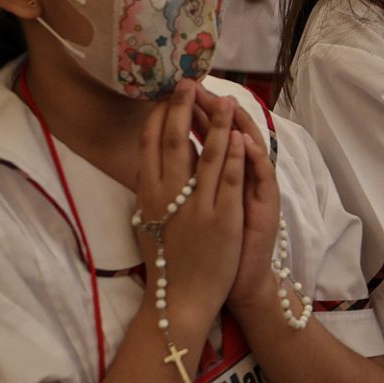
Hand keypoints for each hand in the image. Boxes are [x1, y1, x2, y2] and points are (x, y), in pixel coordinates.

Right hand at [134, 81, 243, 339]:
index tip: (167, 95)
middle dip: (182, 108)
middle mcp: (166, 196)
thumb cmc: (166, 262)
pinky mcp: (220, 219)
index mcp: (146, 194)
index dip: (159, 116)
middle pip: (173, 140)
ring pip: (204, 154)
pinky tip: (238, 134)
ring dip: (214, 122)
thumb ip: (147, 194)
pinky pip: (226, 179)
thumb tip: (145, 166)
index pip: (149, 144)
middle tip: (189, 83)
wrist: (181, 299)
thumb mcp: (147, 223)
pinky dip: (232, 154)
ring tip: (221, 98)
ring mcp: (194, 206)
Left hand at [189, 87, 284, 315]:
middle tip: (197, 86)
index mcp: (221, 174)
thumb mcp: (200, 205)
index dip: (193, 110)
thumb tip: (172, 146)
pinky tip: (242, 142)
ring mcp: (256, 189)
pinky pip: (262, 176)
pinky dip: (252, 157)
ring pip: (249, 147)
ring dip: (237, 124)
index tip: (175, 90)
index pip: (207, 132)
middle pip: (229, 131)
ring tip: (225, 102)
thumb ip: (193, 174)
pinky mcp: (267, 206)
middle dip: (212, 108)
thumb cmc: (217, 246)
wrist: (240, 281)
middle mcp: (242, 175)